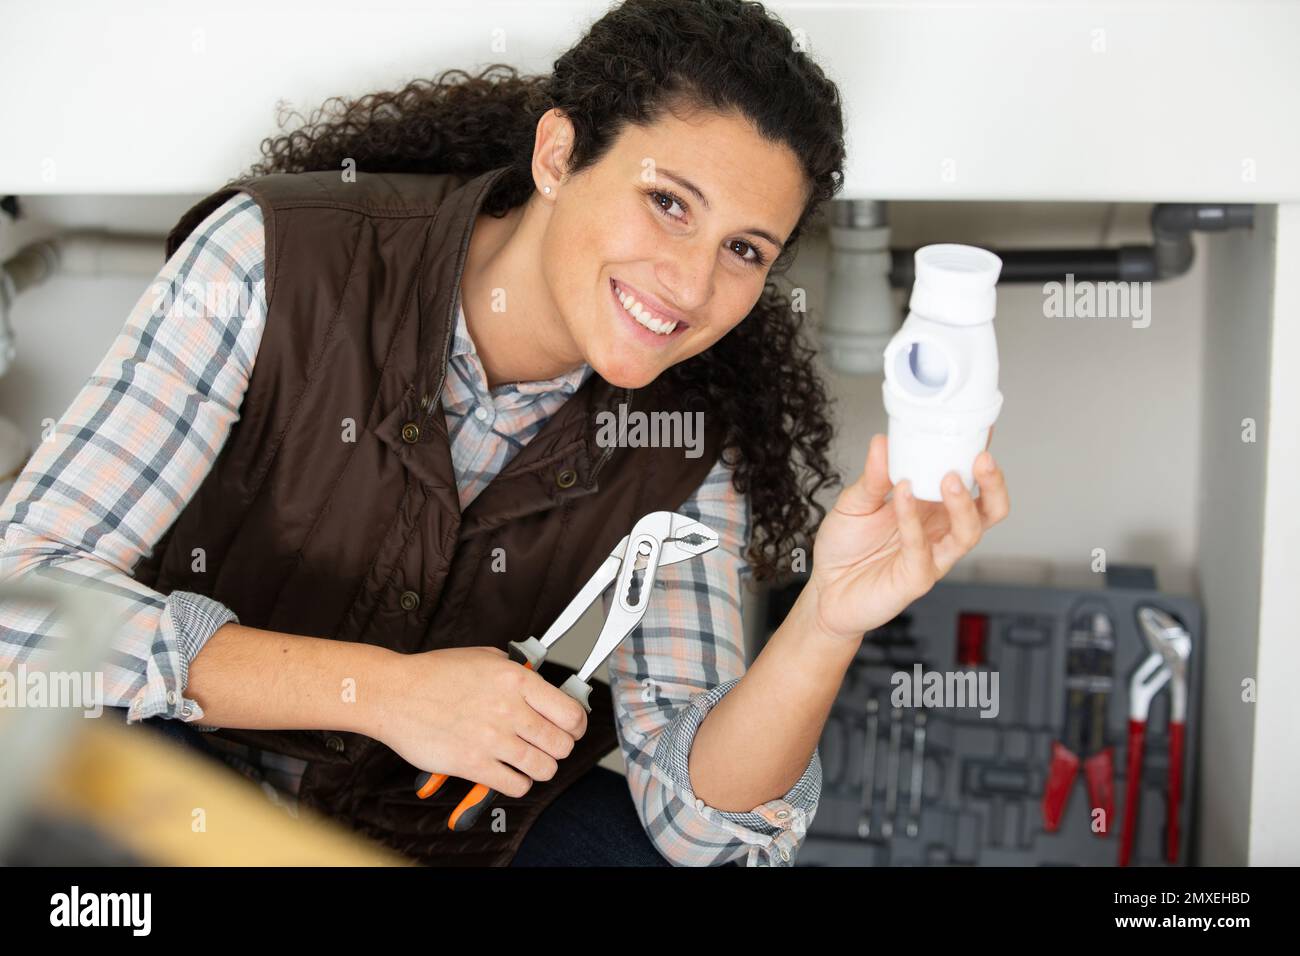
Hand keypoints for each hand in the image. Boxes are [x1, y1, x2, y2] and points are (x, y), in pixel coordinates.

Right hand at [373, 646, 587, 797]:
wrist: (395, 693)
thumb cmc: (434, 674)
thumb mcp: (485, 656)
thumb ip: (517, 671)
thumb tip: (540, 684)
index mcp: (516, 680)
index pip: (571, 712)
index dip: (577, 724)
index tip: (573, 727)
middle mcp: (509, 710)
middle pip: (562, 744)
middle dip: (560, 748)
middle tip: (551, 745)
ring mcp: (492, 739)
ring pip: (544, 768)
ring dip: (541, 768)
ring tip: (531, 761)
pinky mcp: (473, 764)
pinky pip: (516, 786)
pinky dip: (518, 783)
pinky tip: (509, 773)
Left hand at [808, 432, 1009, 642]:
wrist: (826, 593)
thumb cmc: (846, 549)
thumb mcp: (854, 503)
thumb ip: (872, 477)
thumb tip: (883, 442)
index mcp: (932, 508)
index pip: (970, 483)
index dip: (979, 459)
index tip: (979, 429)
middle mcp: (939, 531)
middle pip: (988, 511)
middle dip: (993, 484)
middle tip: (982, 457)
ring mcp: (932, 556)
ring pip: (968, 533)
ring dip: (963, 503)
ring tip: (950, 477)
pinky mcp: (915, 578)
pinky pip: (921, 548)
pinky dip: (912, 519)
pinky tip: (902, 494)